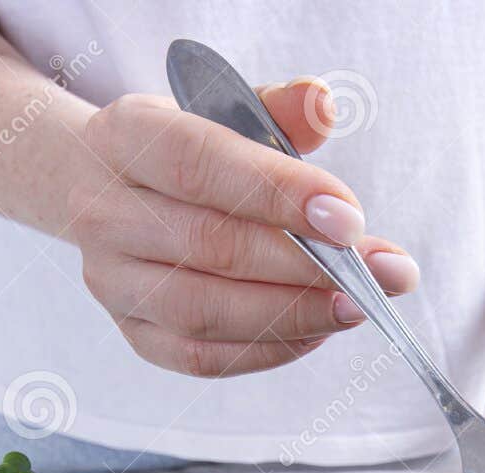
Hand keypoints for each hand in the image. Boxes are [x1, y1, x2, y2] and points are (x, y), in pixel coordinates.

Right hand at [70, 81, 419, 376]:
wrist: (105, 188)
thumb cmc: (185, 151)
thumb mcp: (223, 113)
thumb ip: (277, 112)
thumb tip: (323, 103)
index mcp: (125, 137)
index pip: (199, 164)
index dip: (278, 193)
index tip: (350, 218)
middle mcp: (105, 212)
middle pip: (210, 247)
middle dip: (307, 265)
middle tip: (379, 275)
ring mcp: (113, 281)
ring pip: (205, 312)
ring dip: (292, 314)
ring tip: (356, 306)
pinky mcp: (134, 332)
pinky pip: (203, 357)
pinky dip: (268, 350)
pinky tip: (316, 331)